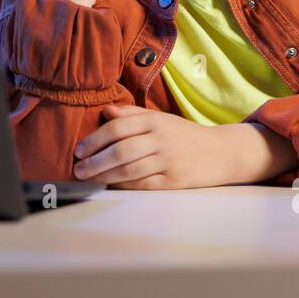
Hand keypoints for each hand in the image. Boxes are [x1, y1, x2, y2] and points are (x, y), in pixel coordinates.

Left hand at [72, 104, 235, 188]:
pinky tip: (110, 185)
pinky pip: (143, 184)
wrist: (220, 152)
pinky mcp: (174, 181)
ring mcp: (168, 161)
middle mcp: (161, 140)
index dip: (94, 140)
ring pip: (129, 170)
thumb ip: (132, 115)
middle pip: (120, 151)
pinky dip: (123, 185)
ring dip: (104, 175)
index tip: (78, 150)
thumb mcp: (161, 118)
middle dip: (94, 162)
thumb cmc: (184, 135)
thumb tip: (105, 112)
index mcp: (155, 121)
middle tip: (78, 169)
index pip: (117, 128)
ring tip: (89, 179)